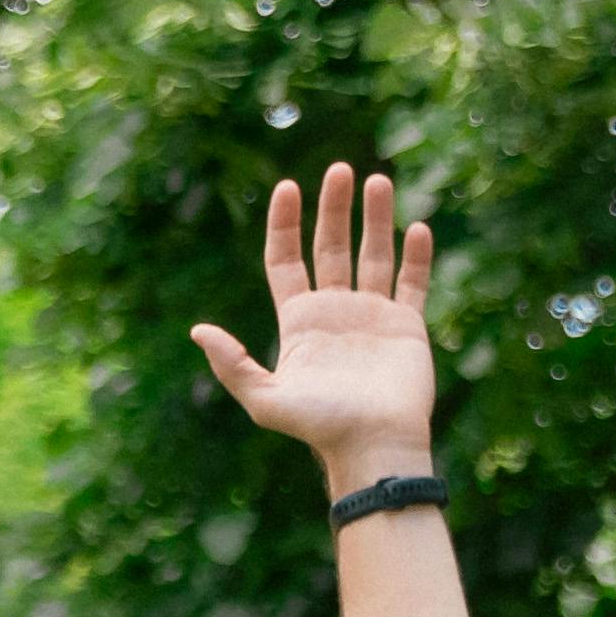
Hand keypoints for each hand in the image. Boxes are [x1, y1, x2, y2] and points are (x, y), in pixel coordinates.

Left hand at [188, 166, 440, 482]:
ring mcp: (372, 317)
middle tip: (340, 170)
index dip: (285, 224)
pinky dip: (417, 256)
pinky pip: (413, 282)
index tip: (287, 187)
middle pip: (330, 248)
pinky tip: (417, 227)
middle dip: (334, 208)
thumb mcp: (264, 398)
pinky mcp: (407, 326)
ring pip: (374, 255)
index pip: (286, 261)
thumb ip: (232, 363)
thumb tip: (198, 330)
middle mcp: (334, 313)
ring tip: (376, 181)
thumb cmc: (319, 426)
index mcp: (299, 323)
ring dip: (376, 218)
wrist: (372, 446)